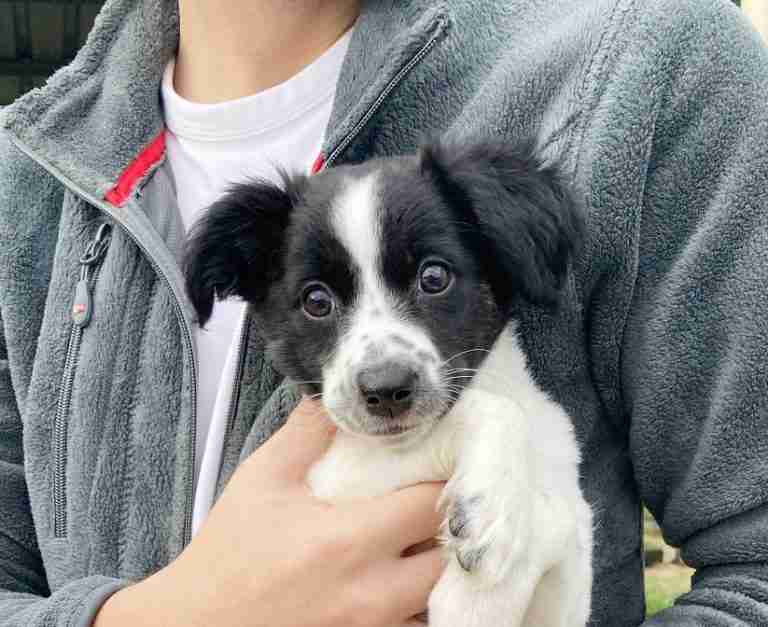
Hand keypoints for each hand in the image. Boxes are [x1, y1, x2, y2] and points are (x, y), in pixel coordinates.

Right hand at [94, 398, 444, 626]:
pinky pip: (416, 625)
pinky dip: (419, 602)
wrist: (199, 624)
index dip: (441, 477)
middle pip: (447, 555)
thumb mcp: (262, 480)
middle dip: (445, 525)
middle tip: (433, 501)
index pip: (428, 504)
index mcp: (347, 542)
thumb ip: (305, 433)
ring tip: (420, 539)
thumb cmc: (230, 554)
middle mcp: (371, 594)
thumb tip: (331, 393)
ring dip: (437, 566)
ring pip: (438, 596)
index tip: (439, 460)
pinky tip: (402, 576)